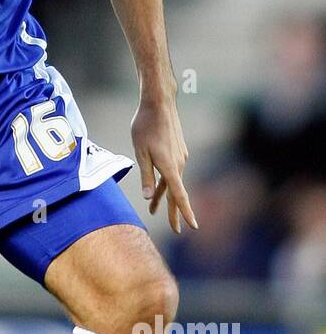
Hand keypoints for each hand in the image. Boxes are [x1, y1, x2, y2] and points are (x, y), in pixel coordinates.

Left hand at [131, 94, 197, 232]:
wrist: (159, 102)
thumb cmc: (145, 125)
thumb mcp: (140, 152)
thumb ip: (146, 176)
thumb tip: (150, 197)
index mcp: (169, 166)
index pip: (180, 195)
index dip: (185, 212)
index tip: (192, 226)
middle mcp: (179, 164)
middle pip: (177, 193)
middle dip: (175, 212)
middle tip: (176, 230)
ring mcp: (180, 157)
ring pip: (173, 183)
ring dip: (165, 197)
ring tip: (154, 212)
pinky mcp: (178, 152)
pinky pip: (172, 173)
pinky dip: (166, 183)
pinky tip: (158, 187)